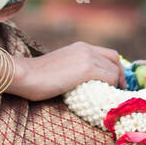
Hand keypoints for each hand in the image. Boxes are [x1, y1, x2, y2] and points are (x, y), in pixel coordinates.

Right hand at [11, 41, 125, 101]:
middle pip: (115, 60)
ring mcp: (87, 57)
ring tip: (113, 98)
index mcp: (80, 47)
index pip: (109, 54)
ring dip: (117, 84)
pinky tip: (107, 98)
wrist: (25, 75)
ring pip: (114, 70)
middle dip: (120, 76)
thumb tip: (85, 84)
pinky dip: (112, 88)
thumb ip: (74, 69)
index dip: (116, 68)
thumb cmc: (36, 77)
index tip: (116, 83)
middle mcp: (86, 48)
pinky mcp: (87, 69)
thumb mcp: (61, 67)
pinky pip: (110, 78)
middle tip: (119, 92)